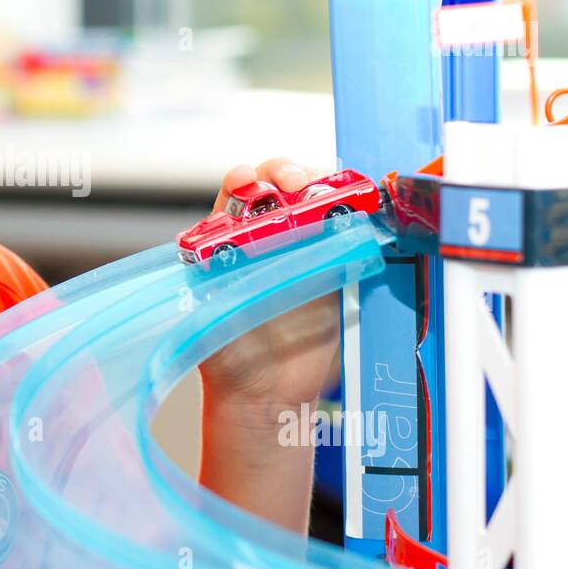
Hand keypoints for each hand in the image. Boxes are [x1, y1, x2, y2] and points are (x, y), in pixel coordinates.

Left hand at [196, 159, 341, 416]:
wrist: (265, 396)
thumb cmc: (227, 354)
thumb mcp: (205, 312)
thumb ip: (207, 281)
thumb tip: (202, 253)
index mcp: (230, 239)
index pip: (236, 192)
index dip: (243, 179)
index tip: (247, 181)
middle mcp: (269, 236)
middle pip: (281, 184)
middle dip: (288, 172)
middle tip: (295, 183)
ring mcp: (308, 248)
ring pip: (320, 198)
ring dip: (327, 185)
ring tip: (331, 194)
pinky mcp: (340, 267)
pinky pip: (354, 231)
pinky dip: (362, 214)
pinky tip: (364, 211)